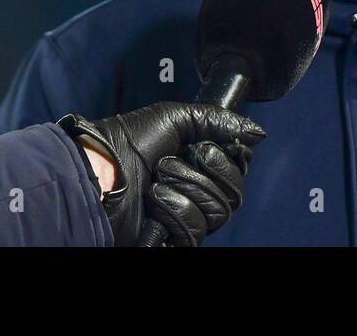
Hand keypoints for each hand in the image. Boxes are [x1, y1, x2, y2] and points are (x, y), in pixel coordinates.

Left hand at [58, 102, 264, 246]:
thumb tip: (257, 132)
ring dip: (184, 191)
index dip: (228, 161)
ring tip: (156, 183)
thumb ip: (218, 120)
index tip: (206, 150)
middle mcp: (195, 189)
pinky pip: (195, 231)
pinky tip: (154, 204)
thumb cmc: (127, 143)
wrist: (99, 173)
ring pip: (217, 212)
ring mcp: (185, 216)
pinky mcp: (174, 238)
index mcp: (197, 161)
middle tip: (170, 163)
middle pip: (233, 193)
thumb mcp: (174, 117)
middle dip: (202, 175)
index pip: (237, 169)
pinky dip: (174, 212)